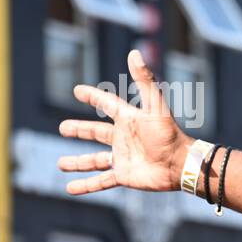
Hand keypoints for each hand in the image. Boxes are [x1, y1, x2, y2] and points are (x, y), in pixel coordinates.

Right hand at [58, 50, 192, 193]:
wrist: (181, 164)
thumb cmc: (169, 134)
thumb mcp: (155, 106)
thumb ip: (144, 80)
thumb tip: (134, 52)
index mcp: (129, 120)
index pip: (107, 105)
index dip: (93, 97)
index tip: (77, 91)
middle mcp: (124, 138)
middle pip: (96, 132)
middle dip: (80, 130)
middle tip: (62, 128)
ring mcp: (123, 158)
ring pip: (95, 160)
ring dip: (78, 162)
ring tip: (60, 163)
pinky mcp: (124, 175)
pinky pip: (101, 181)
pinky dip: (86, 185)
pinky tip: (71, 189)